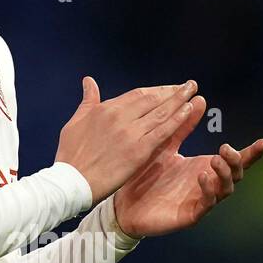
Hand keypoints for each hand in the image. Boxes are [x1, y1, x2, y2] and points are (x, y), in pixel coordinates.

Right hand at [55, 77, 199, 201]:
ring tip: (192, 91)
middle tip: (188, 85)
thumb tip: (89, 81)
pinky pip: (163, 131)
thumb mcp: (75, 122)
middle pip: (152, 99)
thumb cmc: (70, 155)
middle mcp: (119, 116)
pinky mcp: (139, 150)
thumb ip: (88, 101)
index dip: (156, 90)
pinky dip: (177, 119)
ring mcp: (130, 133)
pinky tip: (188, 110)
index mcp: (105, 109)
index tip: (169, 88)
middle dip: (172, 91)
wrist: (71, 181)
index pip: (137, 94)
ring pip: (160, 112)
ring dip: (179, 100)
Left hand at [113, 94, 262, 236]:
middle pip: (235, 174)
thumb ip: (182, 125)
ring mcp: (200, 201)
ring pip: (225, 190)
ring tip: (215, 159)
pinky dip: (207, 190)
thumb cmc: (146, 175)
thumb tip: (200, 98)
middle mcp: (207, 185)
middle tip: (225, 148)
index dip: (251, 153)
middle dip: (236, 161)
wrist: (124, 204)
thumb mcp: (165, 145)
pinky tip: (202, 176)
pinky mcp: (189, 215)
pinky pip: (205, 204)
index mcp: (204, 168)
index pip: (234, 160)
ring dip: (224, 175)